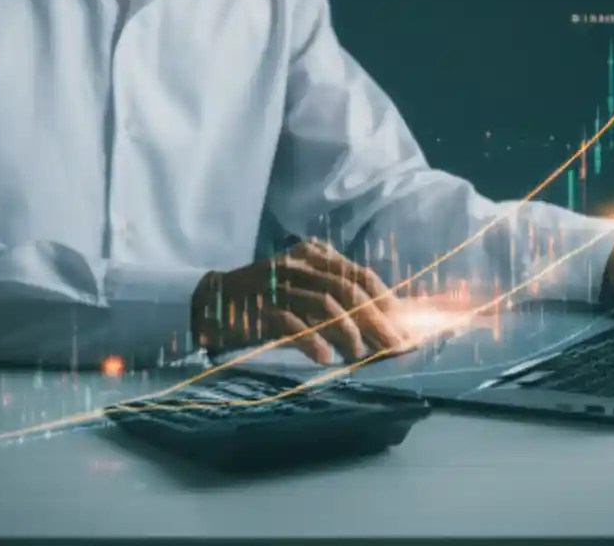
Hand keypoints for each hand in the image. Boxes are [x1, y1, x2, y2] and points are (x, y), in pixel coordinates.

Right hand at [191, 240, 409, 364]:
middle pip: (347, 290)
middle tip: (394, 346)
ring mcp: (278, 286)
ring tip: (360, 356)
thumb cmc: (265, 300)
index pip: (358, 275)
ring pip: (324, 305)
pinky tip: (325, 359)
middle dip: (376, 320)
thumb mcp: (301, 286)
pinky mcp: (259, 308)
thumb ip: (334, 296)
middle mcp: (298, 266)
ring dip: (347, 333)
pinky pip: (291, 324)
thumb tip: (380, 323)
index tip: (404, 327)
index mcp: (313, 256)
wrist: (210, 302)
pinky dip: (311, 342)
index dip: (385, 300)